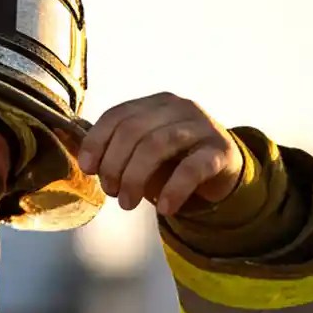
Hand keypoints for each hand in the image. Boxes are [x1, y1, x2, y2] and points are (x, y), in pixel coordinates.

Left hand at [76, 92, 243, 215]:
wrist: (224, 170)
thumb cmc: (175, 161)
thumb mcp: (144, 152)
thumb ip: (118, 152)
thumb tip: (87, 164)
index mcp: (154, 104)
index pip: (117, 115)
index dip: (97, 141)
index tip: (88, 168)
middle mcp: (177, 108)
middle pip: (133, 130)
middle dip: (114, 164)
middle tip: (111, 192)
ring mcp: (201, 126)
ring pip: (158, 144)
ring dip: (135, 178)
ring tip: (127, 203)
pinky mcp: (220, 151)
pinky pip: (192, 168)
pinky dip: (174, 189)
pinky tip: (164, 208)